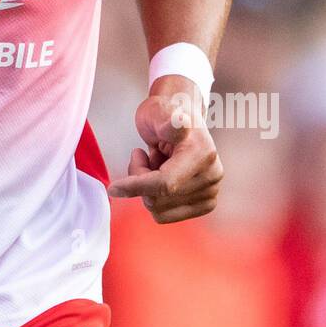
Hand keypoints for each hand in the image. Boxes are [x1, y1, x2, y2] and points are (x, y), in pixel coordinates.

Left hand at [106, 79, 222, 223]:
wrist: (178, 115)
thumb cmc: (164, 112)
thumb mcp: (158, 111)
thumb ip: (167, 121)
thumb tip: (179, 122)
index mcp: (203, 154)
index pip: (166, 184)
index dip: (137, 186)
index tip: (113, 188)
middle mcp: (212, 176)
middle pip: (159, 199)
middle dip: (141, 180)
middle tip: (143, 156)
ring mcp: (210, 192)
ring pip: (159, 210)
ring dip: (147, 189)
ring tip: (154, 163)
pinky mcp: (203, 204)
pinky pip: (165, 215)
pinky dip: (154, 197)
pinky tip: (160, 176)